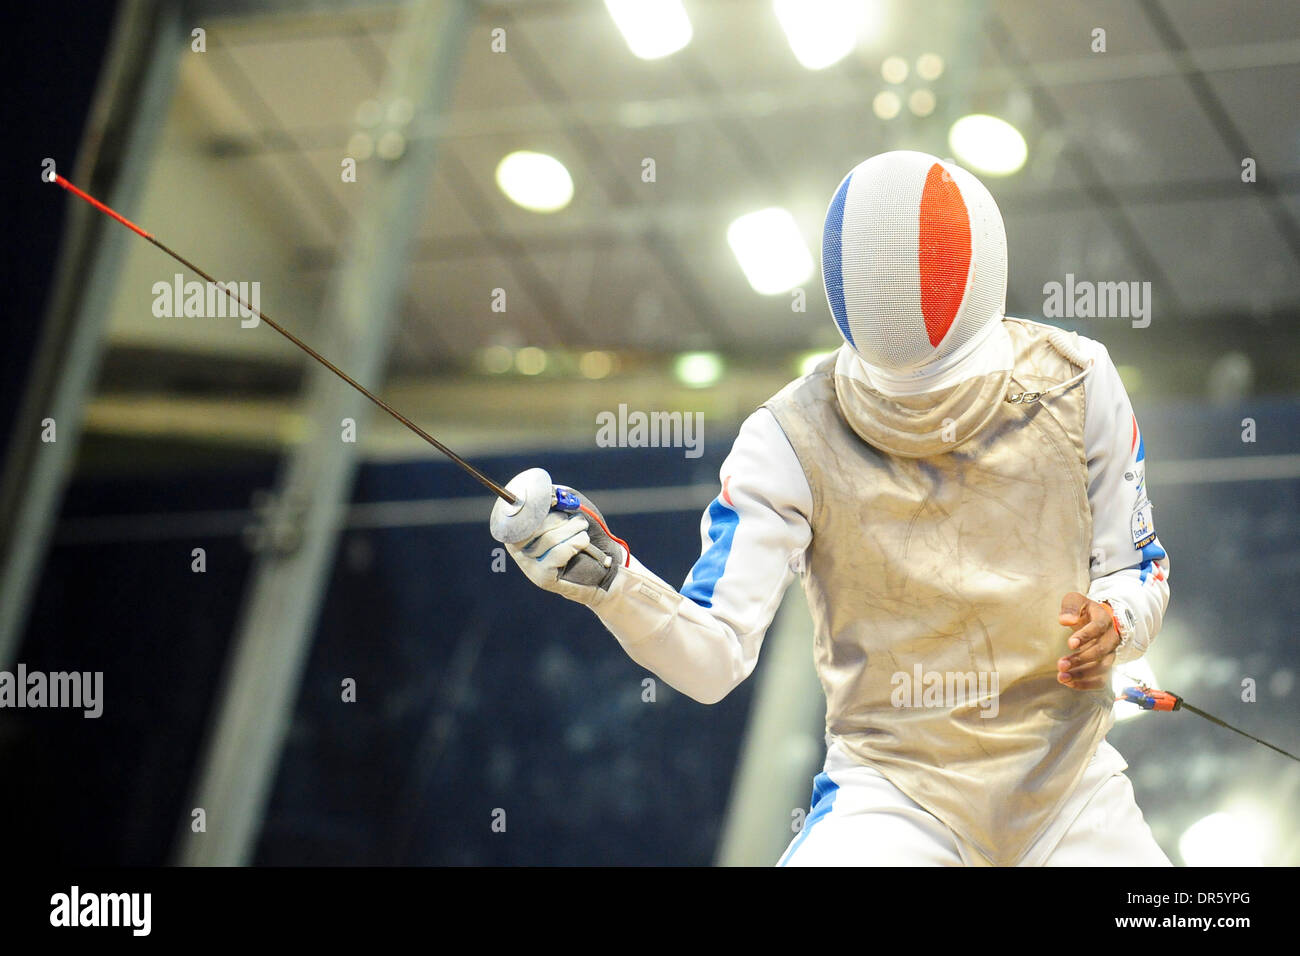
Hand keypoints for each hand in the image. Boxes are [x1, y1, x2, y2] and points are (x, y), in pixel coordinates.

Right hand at [499, 480, 625, 604]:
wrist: (606, 560)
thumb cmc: (584, 530)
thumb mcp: (569, 506)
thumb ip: (554, 495)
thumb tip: (543, 492)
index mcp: (518, 526)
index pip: (514, 513)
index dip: (533, 504)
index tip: (554, 502)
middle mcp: (516, 546)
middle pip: (532, 525)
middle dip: (560, 518)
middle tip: (577, 521)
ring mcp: (528, 564)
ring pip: (548, 538)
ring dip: (573, 529)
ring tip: (582, 531)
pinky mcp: (542, 578)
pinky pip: (557, 554)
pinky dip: (575, 543)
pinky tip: (583, 543)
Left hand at [1056, 592, 1119, 690]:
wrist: (1097, 619)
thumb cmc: (1084, 610)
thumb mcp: (1075, 600)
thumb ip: (1070, 607)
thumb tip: (1065, 620)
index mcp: (1104, 619)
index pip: (1098, 627)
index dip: (1085, 636)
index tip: (1070, 643)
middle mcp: (1111, 637)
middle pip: (1101, 651)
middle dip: (1080, 659)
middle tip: (1061, 664)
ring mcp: (1110, 652)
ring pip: (1102, 667)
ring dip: (1082, 674)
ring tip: (1062, 677)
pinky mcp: (1105, 665)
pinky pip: (1102, 679)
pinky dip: (1087, 684)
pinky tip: (1069, 683)